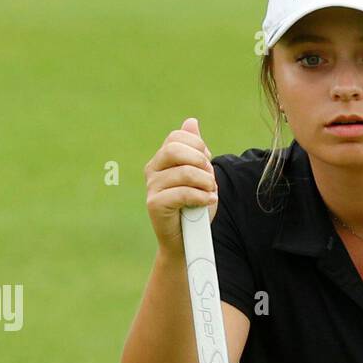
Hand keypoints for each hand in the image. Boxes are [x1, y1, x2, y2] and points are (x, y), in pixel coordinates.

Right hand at [145, 116, 218, 254]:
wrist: (188, 240)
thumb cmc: (195, 208)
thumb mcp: (200, 175)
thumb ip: (196, 150)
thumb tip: (191, 121)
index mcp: (162, 159)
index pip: (178, 137)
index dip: (198, 146)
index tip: (207, 163)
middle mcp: (152, 170)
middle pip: (175, 149)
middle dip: (200, 161)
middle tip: (210, 177)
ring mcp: (151, 187)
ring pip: (184, 172)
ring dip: (205, 183)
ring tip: (210, 193)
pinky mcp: (154, 204)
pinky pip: (182, 193)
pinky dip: (201, 196)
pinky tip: (209, 201)